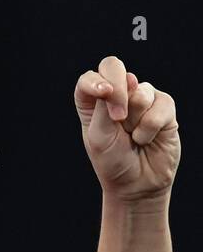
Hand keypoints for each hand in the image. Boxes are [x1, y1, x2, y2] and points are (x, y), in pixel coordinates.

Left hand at [74, 56, 179, 204]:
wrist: (137, 185)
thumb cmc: (113, 163)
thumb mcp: (100, 137)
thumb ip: (105, 107)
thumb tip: (127, 79)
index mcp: (92, 103)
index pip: (89, 77)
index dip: (96, 80)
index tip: (103, 93)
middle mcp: (116, 96)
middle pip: (114, 67)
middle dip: (119, 90)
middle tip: (119, 118)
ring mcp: (140, 99)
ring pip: (141, 91)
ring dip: (136, 121)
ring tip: (134, 138)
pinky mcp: (163, 107)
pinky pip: (160, 105)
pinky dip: (151, 127)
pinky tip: (147, 139)